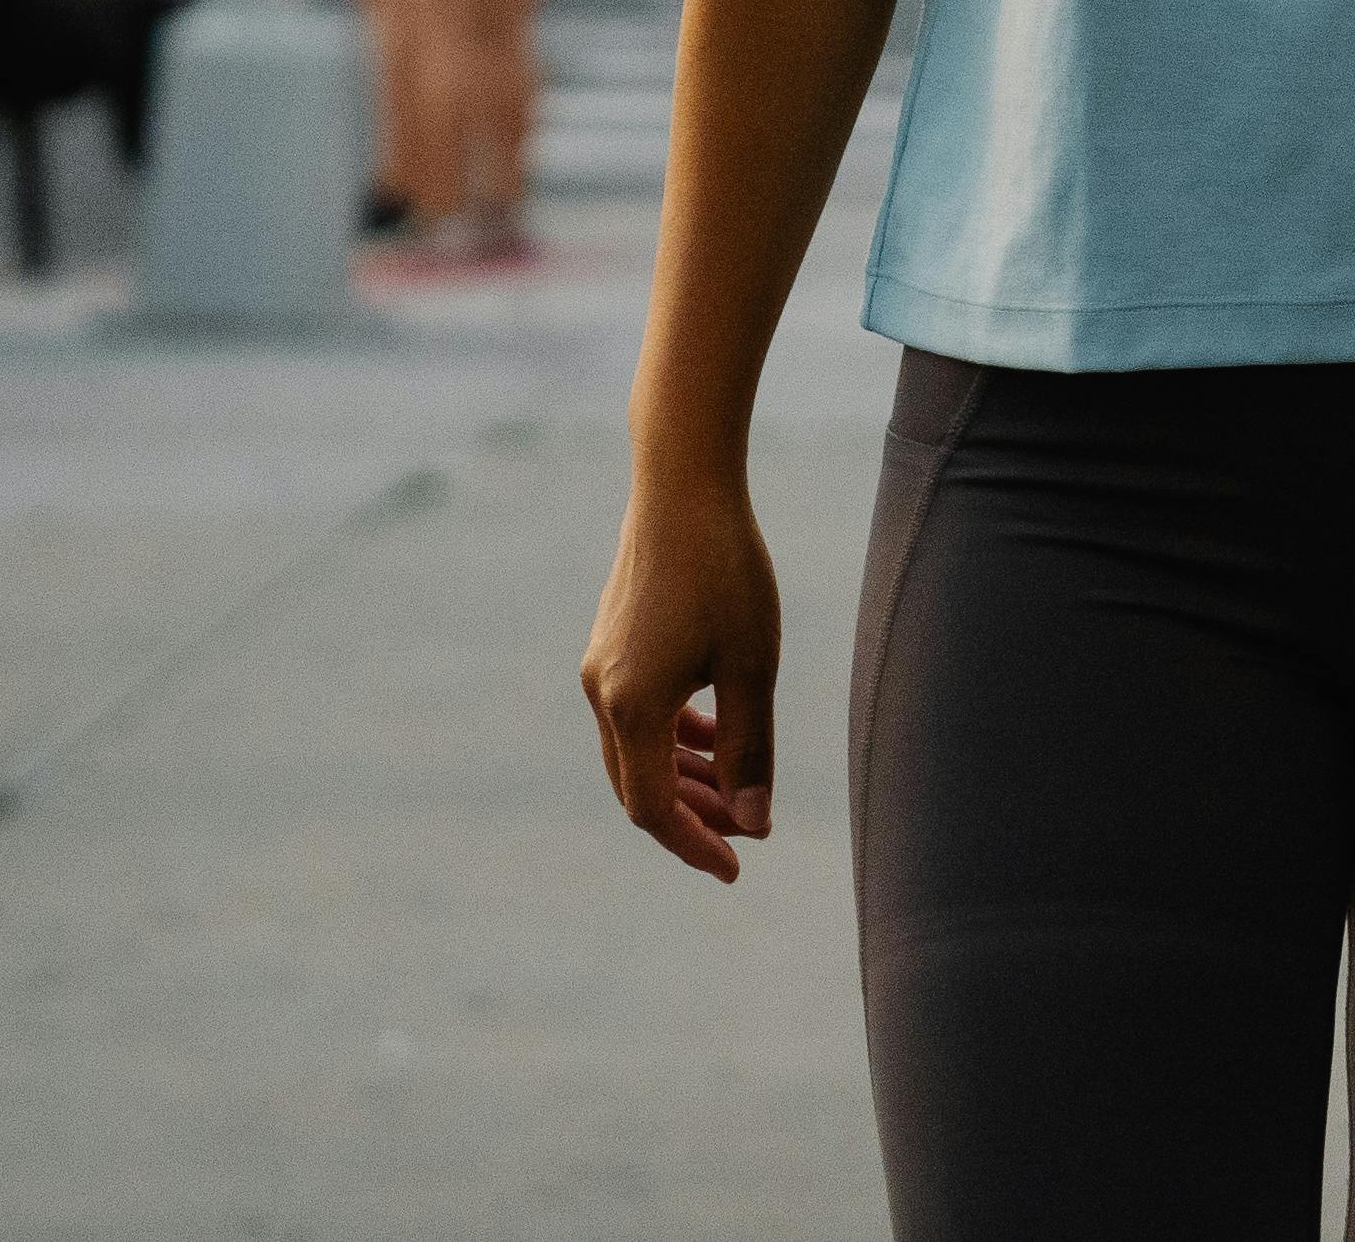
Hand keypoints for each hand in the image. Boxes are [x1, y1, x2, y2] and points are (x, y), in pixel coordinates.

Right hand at [581, 467, 782, 881]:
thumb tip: (753, 822)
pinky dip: (674, 737)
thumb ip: (751, 750)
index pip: (655, 810)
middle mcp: (603, 694)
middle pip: (641, 786)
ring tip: (740, 794)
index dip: (695, 846)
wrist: (682, 485)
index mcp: (631, 709)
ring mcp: (601, 668)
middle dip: (693, 819)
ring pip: (638, 750)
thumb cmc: (726, 571)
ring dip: (686, 778)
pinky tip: (714, 736)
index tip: (737, 869)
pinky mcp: (611, 644)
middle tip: (749, 834)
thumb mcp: (751, 666)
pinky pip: (637, 713)